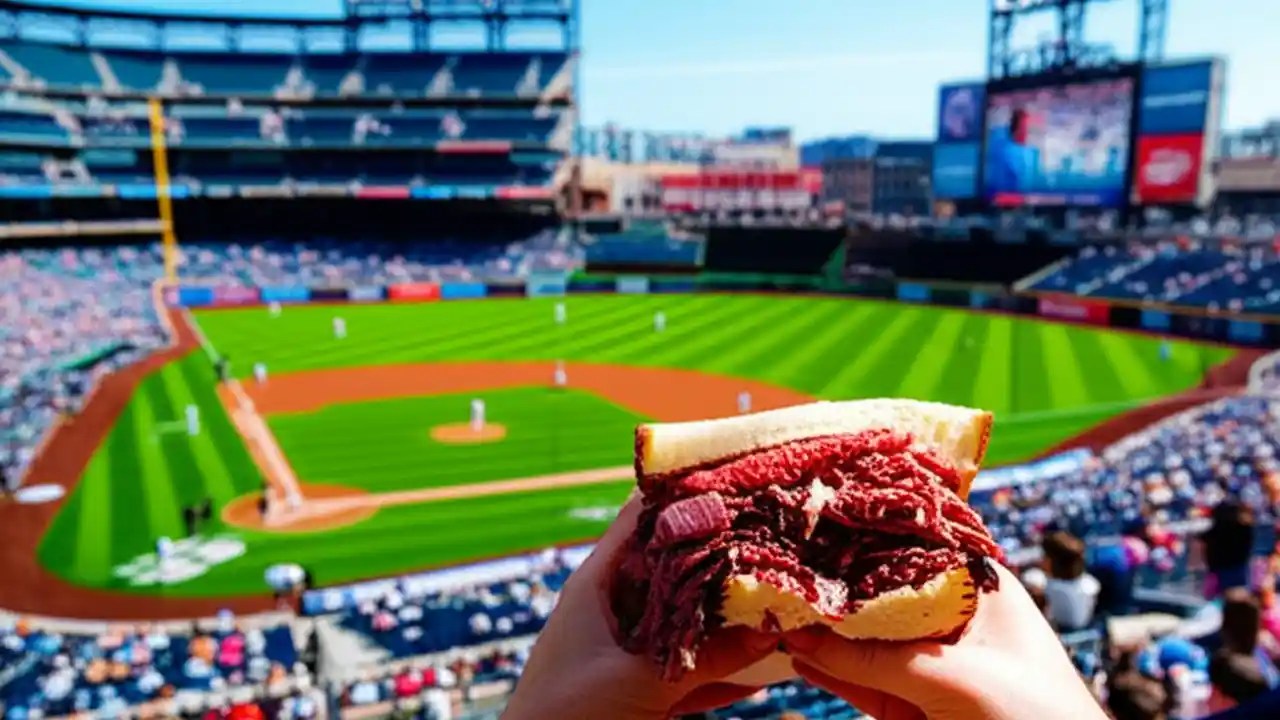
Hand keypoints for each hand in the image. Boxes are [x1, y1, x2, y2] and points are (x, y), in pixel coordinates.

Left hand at [503, 495, 776, 719]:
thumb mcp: (637, 683)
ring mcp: (623, 651)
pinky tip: (762, 672)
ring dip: (725, 617)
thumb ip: (703, 658)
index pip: (640, 518)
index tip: (739, 481)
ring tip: (779, 602)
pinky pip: (687, 672)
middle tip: (778, 540)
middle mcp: (610, 608)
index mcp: (596, 585)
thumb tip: (770, 631)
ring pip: (684, 621)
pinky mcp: (635, 692)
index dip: (684, 494)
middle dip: (720, 556)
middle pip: (672, 567)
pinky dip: (721, 670)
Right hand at [782, 563, 1106, 719]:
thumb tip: (802, 636)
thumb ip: (876, 659)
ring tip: (771, 609)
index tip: (809, 527)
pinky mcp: (912, 706)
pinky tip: (795, 652)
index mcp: (978, 587)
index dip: (859, 537)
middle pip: (877, 594)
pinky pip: (861, 681)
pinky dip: (828, 670)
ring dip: (821, 632)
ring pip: (863, 641)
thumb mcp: (956, 681)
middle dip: (831, 588)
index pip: (908, 546)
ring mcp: (929, 663)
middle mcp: (951, 616)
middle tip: (775, 571)